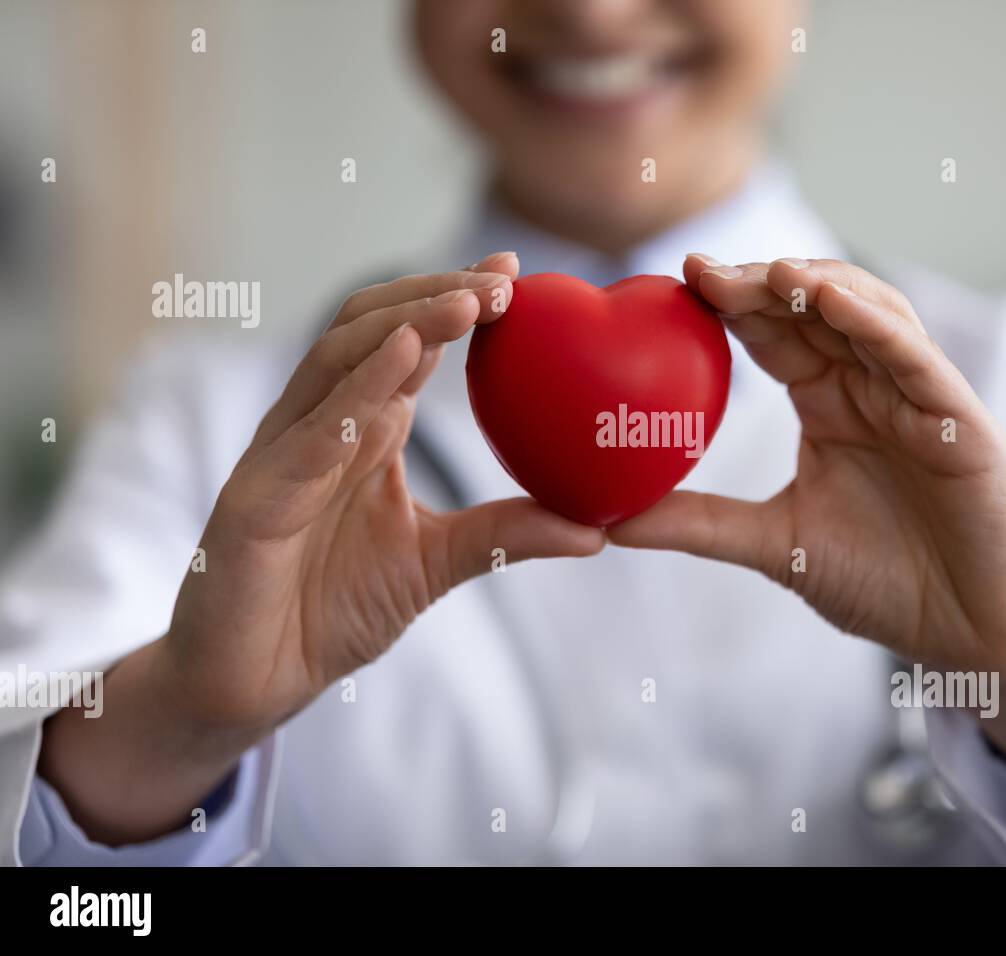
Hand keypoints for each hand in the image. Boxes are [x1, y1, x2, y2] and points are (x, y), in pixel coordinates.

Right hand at [165, 252, 603, 730]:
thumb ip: (506, 535)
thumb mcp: (438, 562)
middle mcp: (319, 427)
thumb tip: (598, 530)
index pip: (408, 343)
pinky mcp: (252, 502)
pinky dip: (351, 400)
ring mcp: (281, 457)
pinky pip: (304, 441)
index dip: (456, 301)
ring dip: (400, 326)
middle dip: (435, 294)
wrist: (253, 681)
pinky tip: (396, 367)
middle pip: (370, 330)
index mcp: (362, 430)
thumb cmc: (332, 610)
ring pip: (334, 364)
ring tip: (463, 305)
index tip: (515, 272)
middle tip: (503, 279)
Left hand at [609, 255, 1005, 801]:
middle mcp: (872, 389)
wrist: (964, 636)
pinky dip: (876, 326)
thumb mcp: (774, 546)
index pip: (775, 334)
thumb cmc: (883, 584)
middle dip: (762, 283)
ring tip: (767, 275)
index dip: (731, 302)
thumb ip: (700, 523)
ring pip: (871, 315)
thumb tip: (609, 521)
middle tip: (702, 269)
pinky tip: (833, 303)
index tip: (676, 276)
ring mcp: (919, 399)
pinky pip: (917, 360)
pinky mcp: (961, 423)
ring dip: (821, 287)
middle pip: (816, 310)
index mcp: (829, 405)